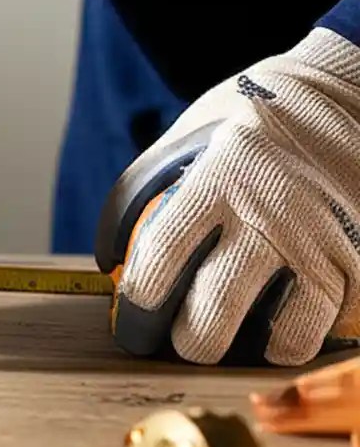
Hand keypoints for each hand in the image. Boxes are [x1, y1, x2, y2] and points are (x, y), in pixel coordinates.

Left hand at [96, 28, 359, 364]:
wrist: (348, 95)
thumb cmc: (250, 123)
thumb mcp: (188, 136)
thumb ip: (142, 191)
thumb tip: (111, 262)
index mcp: (218, 174)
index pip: (162, 257)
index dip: (139, 306)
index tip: (132, 327)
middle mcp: (273, 208)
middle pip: (216, 310)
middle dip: (190, 343)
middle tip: (184, 342)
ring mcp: (325, 236)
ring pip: (282, 332)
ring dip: (248, 352)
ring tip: (232, 345)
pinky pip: (329, 325)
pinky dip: (300, 339)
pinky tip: (281, 332)